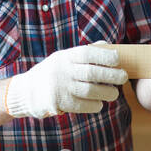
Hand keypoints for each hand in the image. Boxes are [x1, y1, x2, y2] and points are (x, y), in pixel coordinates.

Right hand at [6, 43, 128, 118]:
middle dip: (111, 75)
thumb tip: (108, 46)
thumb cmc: (52, 72)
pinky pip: (83, 105)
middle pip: (92, 72)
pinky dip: (95, 104)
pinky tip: (99, 103)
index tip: (117, 59)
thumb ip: (84, 53)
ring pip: (90, 90)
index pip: (87, 53)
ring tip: (114, 93)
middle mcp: (62, 71)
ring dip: (106, 92)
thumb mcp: (64, 58)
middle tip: (123, 77)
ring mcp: (60, 88)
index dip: (105, 55)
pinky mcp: (60, 103)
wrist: (27, 91)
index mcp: (64, 57)